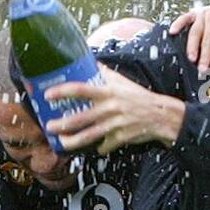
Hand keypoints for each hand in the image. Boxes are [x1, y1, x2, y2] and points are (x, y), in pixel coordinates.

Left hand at [44, 67, 186, 154]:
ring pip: (89, 136)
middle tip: (49, 126)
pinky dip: (99, 147)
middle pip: (81, 118)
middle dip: (62, 124)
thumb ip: (104, 73)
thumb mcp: (122, 82)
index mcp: (108, 92)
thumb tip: (89, 61)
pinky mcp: (121, 138)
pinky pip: (105, 145)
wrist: (162, 115)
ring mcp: (115, 124)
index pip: (81, 89)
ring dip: (72, 141)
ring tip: (61, 143)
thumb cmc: (139, 97)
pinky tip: (96, 147)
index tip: (48, 95)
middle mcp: (110, 108)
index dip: (63, 92)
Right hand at [169, 3, 209, 74]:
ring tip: (192, 59)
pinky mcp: (193, 12)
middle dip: (206, 56)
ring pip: (196, 32)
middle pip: (208, 39)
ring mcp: (202, 14)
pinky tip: (172, 32)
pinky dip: (178, 24)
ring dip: (193, 46)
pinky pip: (184, 18)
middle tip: (203, 69)